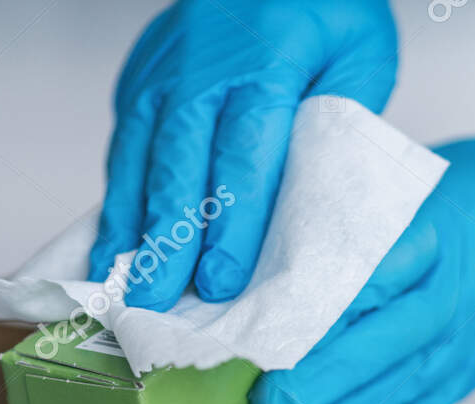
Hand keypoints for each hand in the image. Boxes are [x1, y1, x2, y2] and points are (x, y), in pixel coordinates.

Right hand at [89, 0, 397, 310]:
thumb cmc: (325, 11)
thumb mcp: (360, 57)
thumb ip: (339, 128)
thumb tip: (310, 211)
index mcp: (268, 63)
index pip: (243, 156)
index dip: (229, 224)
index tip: (219, 281)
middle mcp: (202, 69)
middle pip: (178, 167)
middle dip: (165, 242)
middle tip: (154, 302)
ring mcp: (161, 71)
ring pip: (137, 159)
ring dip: (126, 225)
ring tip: (114, 282)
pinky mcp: (138, 76)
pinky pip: (124, 145)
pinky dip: (119, 195)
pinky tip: (114, 239)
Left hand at [250, 127, 474, 403]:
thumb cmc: (463, 198)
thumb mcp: (408, 187)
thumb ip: (350, 222)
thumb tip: (272, 268)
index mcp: (427, 238)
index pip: (360, 285)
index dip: (309, 321)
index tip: (264, 343)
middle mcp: (448, 296)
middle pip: (374, 350)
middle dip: (314, 386)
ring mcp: (461, 341)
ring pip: (393, 393)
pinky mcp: (467, 372)